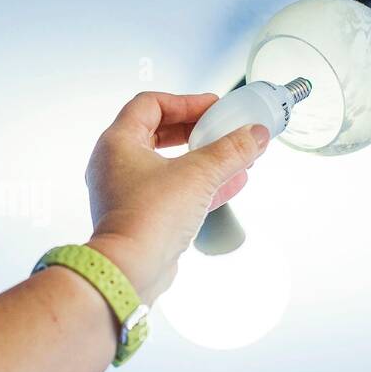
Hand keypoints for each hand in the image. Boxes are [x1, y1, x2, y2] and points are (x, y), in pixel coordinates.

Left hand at [84, 92, 267, 303]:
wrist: (131, 269)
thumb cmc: (148, 218)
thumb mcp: (199, 174)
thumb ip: (231, 150)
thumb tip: (254, 135)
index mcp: (117, 143)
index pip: (150, 104)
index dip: (185, 102)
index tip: (213, 107)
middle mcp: (116, 165)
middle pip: (159, 132)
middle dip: (196, 130)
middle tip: (222, 128)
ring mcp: (127, 192)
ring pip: (169, 164)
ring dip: (203, 158)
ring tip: (234, 155)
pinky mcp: (141, 217)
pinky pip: (173, 191)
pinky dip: (200, 184)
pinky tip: (232, 182)